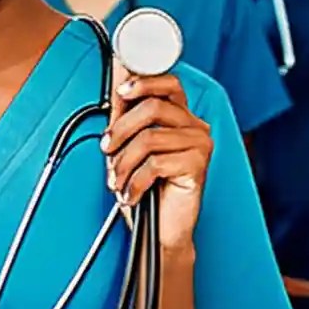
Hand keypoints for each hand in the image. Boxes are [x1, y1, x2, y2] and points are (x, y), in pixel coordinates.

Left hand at [100, 64, 212, 248]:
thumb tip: (119, 76)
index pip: (168, 83)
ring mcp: (200, 145)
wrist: (160, 232)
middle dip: (120, 130)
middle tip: (107, 150)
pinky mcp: (198, 166)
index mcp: (181, 116)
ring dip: (124, 162)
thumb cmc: (146, 189)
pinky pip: (156, 163)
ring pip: (150, 137)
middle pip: (153, 108)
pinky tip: (132, 193)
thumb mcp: (129, 146)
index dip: (144, 82)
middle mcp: (195, 126)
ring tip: (118, 179)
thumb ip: (125, 113)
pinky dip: (136, 181)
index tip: (121, 92)